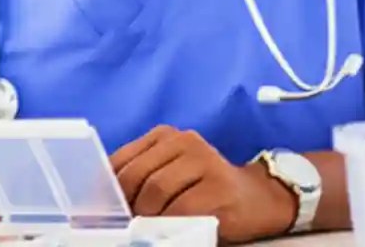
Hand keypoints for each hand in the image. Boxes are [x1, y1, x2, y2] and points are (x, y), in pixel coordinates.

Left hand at [110, 126, 297, 243]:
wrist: (259, 199)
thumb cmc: (206, 190)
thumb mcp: (171, 173)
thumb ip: (142, 177)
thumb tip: (107, 202)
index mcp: (165, 135)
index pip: (121, 159)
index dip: (108, 188)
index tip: (105, 210)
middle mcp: (185, 141)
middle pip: (136, 175)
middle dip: (127, 204)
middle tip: (128, 223)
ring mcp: (205, 161)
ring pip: (156, 191)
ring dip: (148, 216)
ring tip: (151, 227)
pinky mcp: (220, 187)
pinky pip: (181, 209)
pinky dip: (170, 223)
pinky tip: (172, 228)